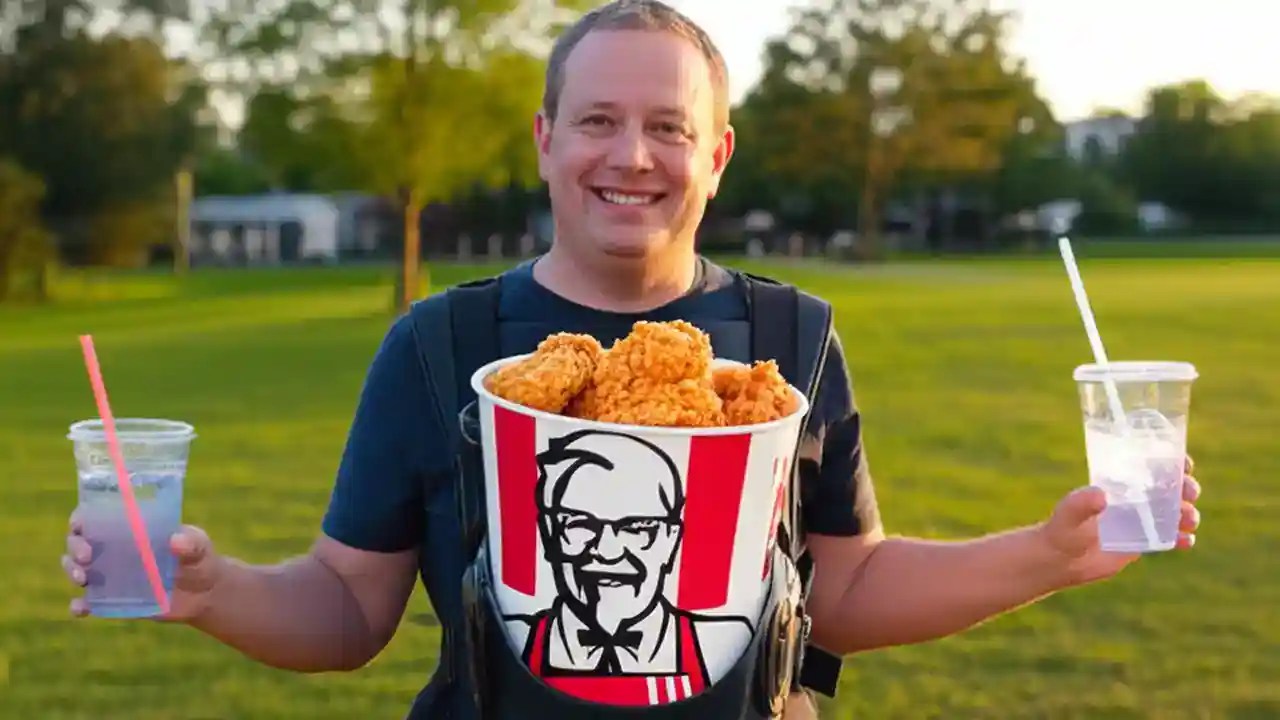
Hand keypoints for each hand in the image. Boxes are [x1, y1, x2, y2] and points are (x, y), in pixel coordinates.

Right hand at [63, 513, 225, 623]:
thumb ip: (192, 543)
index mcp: (131, 527)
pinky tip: (80, 609)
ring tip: (82, 579)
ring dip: (72, 571)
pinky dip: (79, 606)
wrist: (205, 594)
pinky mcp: (114, 598)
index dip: (81, 518)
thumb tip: (176, 540)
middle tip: (86, 556)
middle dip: (75, 547)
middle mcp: (114, 548)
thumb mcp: (200, 548)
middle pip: (79, 541)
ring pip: (78, 569)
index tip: (79, 525)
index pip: (97, 516)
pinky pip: (88, 602)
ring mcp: (111, 574)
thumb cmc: (200, 559)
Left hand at [1039, 455, 1201, 586]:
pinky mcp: (1143, 542)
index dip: (1172, 461)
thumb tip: (1101, 496)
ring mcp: (1140, 520)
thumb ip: (1081, 503)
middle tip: (1189, 493)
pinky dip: (1182, 538)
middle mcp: (1133, 498)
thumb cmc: (1062, 530)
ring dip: (1189, 513)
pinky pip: (1170, 537)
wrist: (1061, 561)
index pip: (1149, 465)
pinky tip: (1185, 542)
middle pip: (1170, 487)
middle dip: (1187, 487)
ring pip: (1175, 512)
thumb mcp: (1069, 513)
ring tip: (1188, 521)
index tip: (1185, 464)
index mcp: (1119, 482)